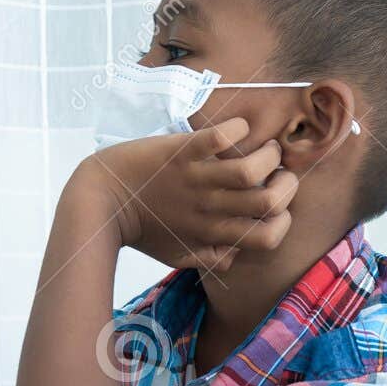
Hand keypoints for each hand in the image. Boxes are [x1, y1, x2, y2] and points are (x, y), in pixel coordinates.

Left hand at [71, 118, 298, 270]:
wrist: (100, 200)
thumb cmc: (141, 228)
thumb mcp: (177, 254)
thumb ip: (209, 258)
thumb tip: (236, 253)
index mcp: (212, 234)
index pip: (267, 237)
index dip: (283, 221)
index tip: (276, 205)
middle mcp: (209, 208)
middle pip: (268, 202)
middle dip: (286, 185)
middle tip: (278, 172)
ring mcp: (195, 179)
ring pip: (251, 169)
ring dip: (269, 155)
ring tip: (265, 148)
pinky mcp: (180, 152)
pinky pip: (219, 137)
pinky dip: (238, 128)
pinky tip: (238, 128)